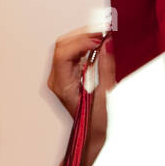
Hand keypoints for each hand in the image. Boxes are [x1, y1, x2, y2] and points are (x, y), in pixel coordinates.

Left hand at [47, 29, 116, 149]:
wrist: (91, 135)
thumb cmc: (96, 122)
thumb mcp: (105, 95)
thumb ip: (105, 68)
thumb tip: (107, 44)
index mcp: (62, 86)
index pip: (63, 54)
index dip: (81, 42)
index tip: (99, 38)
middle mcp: (57, 80)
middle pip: (63, 46)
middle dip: (83, 34)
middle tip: (103, 30)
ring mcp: (60, 76)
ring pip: (66, 46)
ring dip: (84, 37)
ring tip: (103, 34)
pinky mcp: (68, 74)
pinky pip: (72, 53)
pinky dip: (85, 45)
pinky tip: (98, 43)